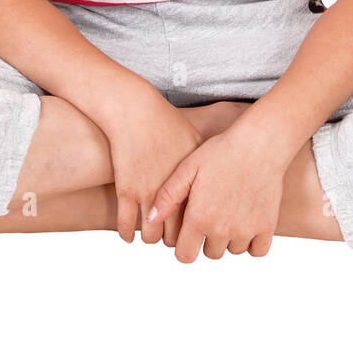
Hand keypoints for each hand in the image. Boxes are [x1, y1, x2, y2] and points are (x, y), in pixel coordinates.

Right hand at [104, 88, 205, 245]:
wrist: (136, 111)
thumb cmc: (168, 124)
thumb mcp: (197, 144)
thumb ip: (211, 168)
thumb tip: (226, 186)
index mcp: (193, 184)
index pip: (198, 224)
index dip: (195, 232)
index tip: (191, 231)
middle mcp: (173, 193)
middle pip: (176, 237)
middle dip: (175, 241)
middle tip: (173, 237)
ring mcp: (147, 194)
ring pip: (151, 237)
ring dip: (151, 238)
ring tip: (153, 234)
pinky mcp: (126, 191)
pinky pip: (125, 227)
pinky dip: (127, 234)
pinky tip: (129, 234)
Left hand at [148, 118, 289, 262]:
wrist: (259, 144)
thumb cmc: (221, 152)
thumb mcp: (188, 168)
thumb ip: (168, 196)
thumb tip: (151, 219)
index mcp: (199, 217)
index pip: (185, 255)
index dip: (184, 246)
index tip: (188, 232)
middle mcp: (222, 229)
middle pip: (210, 254)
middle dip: (207, 239)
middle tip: (212, 214)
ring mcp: (246, 230)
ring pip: (233, 251)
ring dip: (230, 238)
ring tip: (229, 211)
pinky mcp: (267, 227)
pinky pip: (257, 251)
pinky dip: (252, 241)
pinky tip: (247, 221)